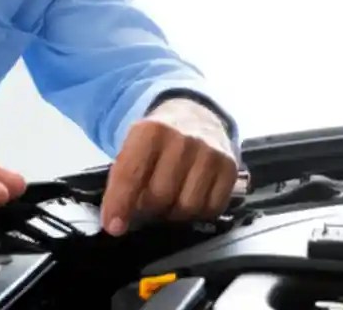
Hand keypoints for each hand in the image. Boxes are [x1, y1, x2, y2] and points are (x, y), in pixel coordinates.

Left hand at [100, 98, 237, 235]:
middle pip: (160, 197)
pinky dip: (198, 214)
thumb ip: (124, 177)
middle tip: (144, 207)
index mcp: (151, 130)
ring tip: (168, 203)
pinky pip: (212, 208)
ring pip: (187, 207)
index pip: (131, 175)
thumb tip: (116, 219)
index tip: (113, 226)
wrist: (195, 115)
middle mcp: (183, 139)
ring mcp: (209, 153)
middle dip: (147, 211)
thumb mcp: (134, 146)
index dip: (120, 204)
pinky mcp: (229, 167)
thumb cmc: (158, 139)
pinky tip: (189, 200)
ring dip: (173, 215)